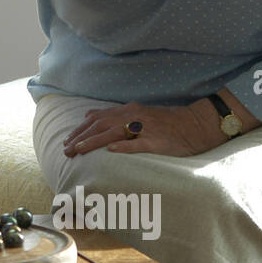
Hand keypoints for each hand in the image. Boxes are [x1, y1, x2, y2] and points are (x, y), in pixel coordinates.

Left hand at [62, 102, 222, 158]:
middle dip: (81, 138)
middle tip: (66, 150)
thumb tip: (89, 115)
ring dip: (94, 142)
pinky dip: (124, 146)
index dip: (80, 130)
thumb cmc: (166, 121)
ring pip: (114, 133)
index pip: (97, 119)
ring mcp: (145, 129)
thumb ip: (114, 115)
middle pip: (100, 126)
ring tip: (79, 150)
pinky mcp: (157, 141)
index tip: (67, 141)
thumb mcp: (138, 113)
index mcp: (128, 111)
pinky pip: (139, 143)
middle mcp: (133, 117)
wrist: (196, 124)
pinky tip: (111, 151)